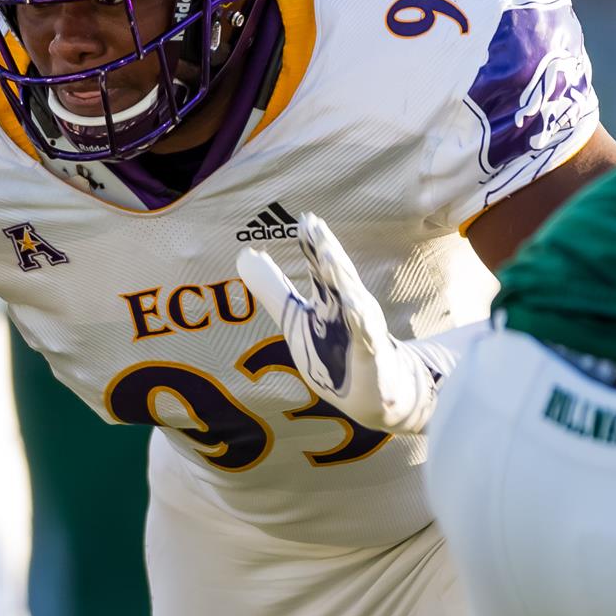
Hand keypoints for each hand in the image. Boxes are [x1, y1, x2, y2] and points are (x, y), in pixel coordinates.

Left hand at [237, 213, 451, 434]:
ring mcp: (362, 328)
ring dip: (342, 277)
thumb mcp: (295, 318)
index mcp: (330, 297)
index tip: (304, 220)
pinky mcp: (371, 352)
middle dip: (326, 249)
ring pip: (352, 298)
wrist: (368, 395)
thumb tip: (244, 255)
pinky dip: (359, 319)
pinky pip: (365, 334)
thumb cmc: (332, 352)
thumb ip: (272, 288)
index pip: (320, 266)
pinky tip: (353, 304)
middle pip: (337, 274)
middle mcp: (348, 306)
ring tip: (329, 256)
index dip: (312, 244)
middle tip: (315, 225)